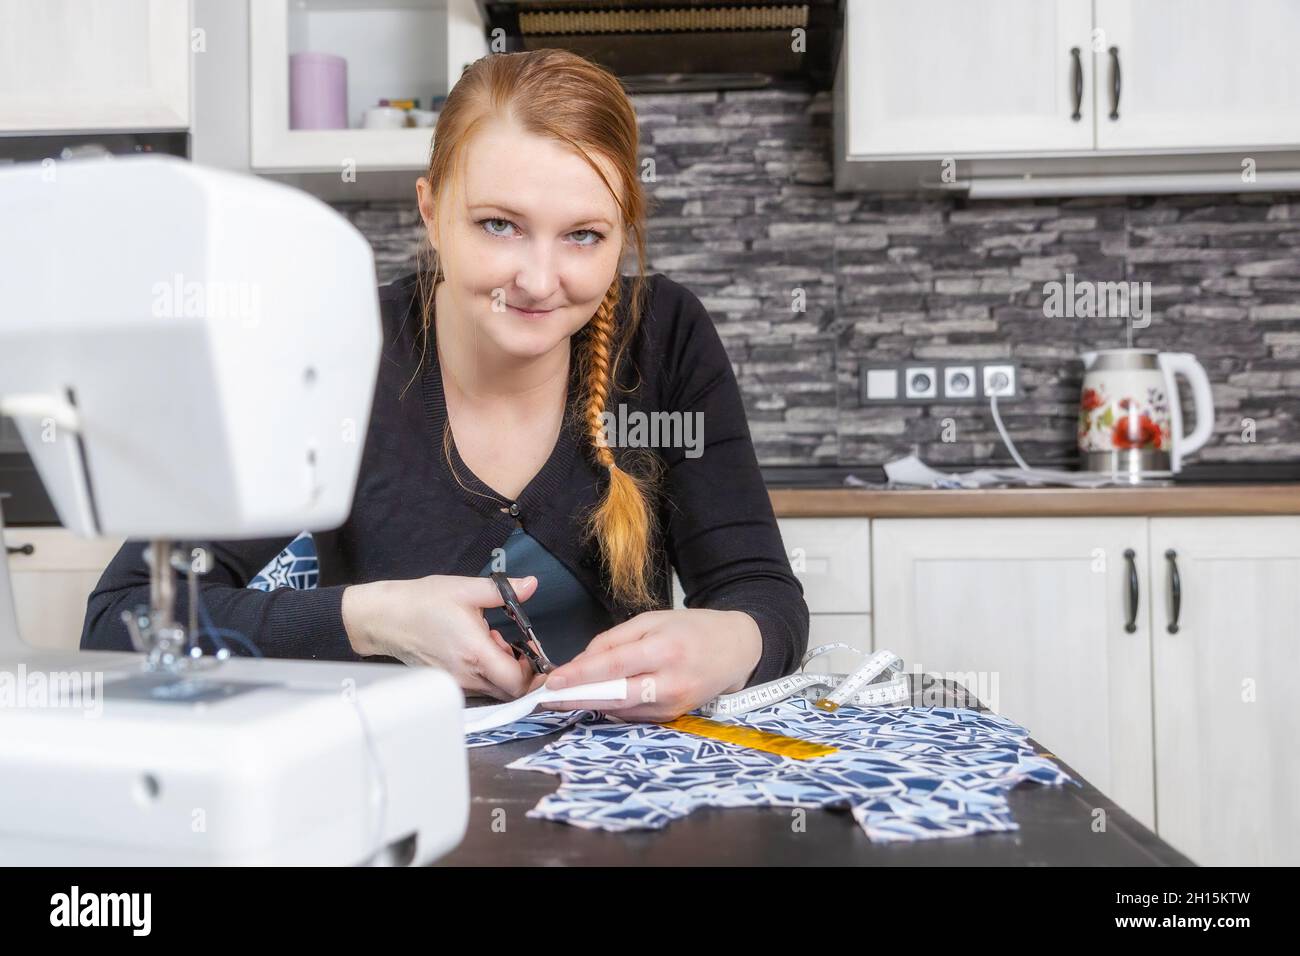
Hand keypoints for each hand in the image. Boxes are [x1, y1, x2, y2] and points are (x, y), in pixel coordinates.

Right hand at [341, 574, 540, 700]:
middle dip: (521, 672)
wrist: (385, 618)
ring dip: (502, 672)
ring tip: (492, 642)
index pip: (517, 681)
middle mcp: (467, 675)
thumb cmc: (422, 602)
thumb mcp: (466, 588)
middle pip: (509, 692)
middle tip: (514, 646)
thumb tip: (531, 585)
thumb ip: (504, 590)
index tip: (531, 651)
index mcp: (475, 652)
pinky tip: (477, 650)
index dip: (533, 671)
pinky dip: (486, 674)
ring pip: (494, 691)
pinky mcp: (447, 683)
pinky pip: (478, 688)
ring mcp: (456, 683)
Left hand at [537, 608, 761, 721]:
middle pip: (614, 696)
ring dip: (589, 705)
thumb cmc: (693, 629)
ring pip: (620, 709)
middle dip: (576, 699)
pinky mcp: (673, 716)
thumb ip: (615, 639)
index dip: (580, 676)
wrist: (736, 649)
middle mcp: (670, 682)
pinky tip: (596, 699)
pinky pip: (634, 714)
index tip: (553, 681)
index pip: (613, 666)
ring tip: (564, 697)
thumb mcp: (653, 619)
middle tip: (546, 700)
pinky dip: (612, 707)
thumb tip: (583, 661)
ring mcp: (673, 705)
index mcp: (665, 650)